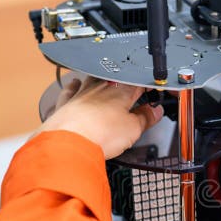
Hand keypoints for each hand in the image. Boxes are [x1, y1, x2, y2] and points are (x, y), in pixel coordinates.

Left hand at [34, 76, 163, 158]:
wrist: (70, 141)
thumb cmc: (101, 133)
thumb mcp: (133, 129)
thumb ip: (146, 118)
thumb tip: (155, 112)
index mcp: (122, 91)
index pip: (138, 84)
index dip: (146, 88)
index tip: (151, 93)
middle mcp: (101, 87)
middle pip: (115, 80)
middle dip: (124, 84)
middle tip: (131, 92)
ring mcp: (82, 93)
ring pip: (92, 79)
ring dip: (100, 81)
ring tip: (105, 83)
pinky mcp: (66, 103)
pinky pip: (70, 89)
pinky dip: (73, 86)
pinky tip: (74, 84)